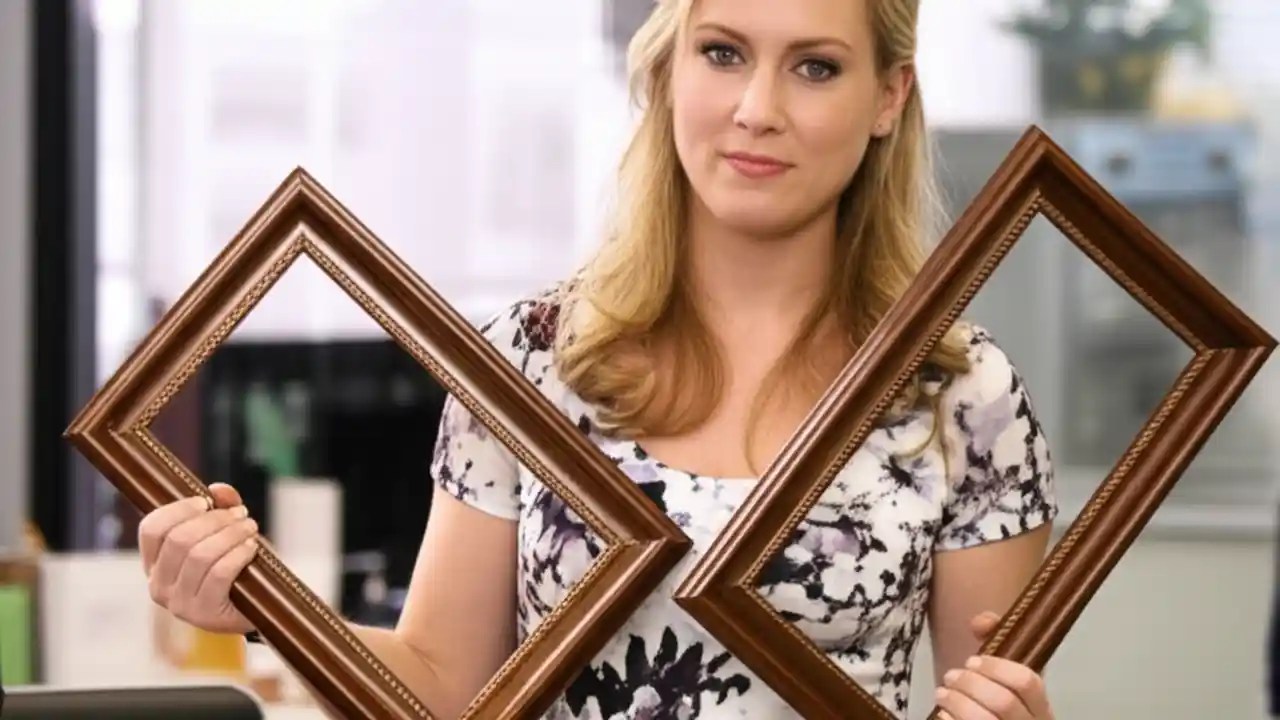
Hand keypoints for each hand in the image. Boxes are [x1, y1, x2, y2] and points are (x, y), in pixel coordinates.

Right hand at [137, 483, 259, 634]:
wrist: (259, 608)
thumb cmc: (237, 568)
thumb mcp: (227, 534)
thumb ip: (222, 508)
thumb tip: (219, 490)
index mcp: (155, 564)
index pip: (151, 529)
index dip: (178, 509)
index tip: (205, 501)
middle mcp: (159, 586)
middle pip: (179, 540)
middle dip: (214, 520)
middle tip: (240, 514)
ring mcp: (179, 604)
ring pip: (200, 555)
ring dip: (230, 534)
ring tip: (250, 527)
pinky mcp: (204, 615)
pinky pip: (219, 574)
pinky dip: (238, 554)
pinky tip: (252, 548)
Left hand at [934, 611, 1053, 719]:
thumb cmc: (999, 702)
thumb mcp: (1003, 674)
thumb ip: (995, 638)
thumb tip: (980, 622)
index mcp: (1041, 706)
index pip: (1028, 682)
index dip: (997, 668)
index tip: (971, 660)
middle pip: (1004, 701)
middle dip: (970, 684)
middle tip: (950, 676)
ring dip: (957, 702)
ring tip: (941, 693)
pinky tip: (943, 713)